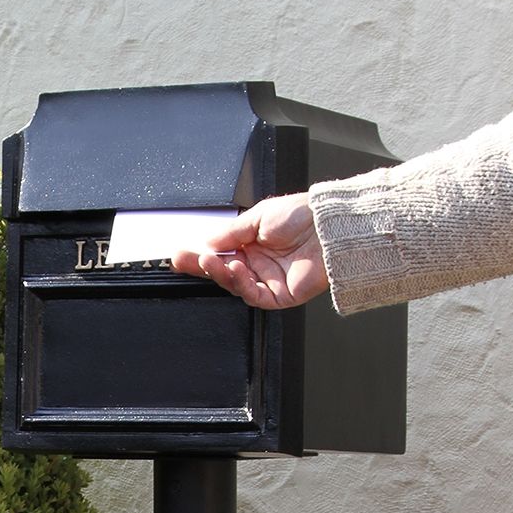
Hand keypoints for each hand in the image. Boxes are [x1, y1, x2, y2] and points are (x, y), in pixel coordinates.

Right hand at [171, 193, 328, 309]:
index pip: (220, 253)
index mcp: (252, 244)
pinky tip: (235, 269)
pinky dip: (241, 284)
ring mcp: (268, 280)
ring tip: (211, 261)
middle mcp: (258, 263)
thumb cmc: (304, 216)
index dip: (200, 254)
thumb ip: (232, 232)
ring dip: (220, 273)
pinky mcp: (278, 296)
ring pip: (234, 284)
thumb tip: (209, 241)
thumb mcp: (259, 216)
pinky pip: (253, 295)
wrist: (331, 227)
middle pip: (223, 271)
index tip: (182, 253)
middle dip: (201, 266)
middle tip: (182, 261)